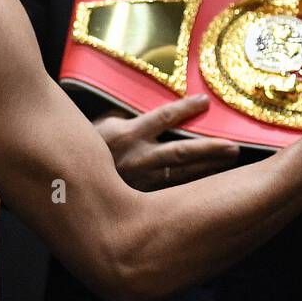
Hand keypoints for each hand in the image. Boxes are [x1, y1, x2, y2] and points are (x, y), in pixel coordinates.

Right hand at [94, 94, 239, 190]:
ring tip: (232, 162)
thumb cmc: (92, 147)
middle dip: (209, 149)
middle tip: (234, 147)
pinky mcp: (144, 199)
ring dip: (209, 170)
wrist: (67, 181)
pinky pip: (174, 191)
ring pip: (182, 176)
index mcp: (127, 135)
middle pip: (181, 153)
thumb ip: (135, 117)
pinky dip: (196, 187)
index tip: (205, 101)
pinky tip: (214, 184)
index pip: (163, 117)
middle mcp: (137, 159)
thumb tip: (166, 110)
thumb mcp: (108, 125)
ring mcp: (142, 182)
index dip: (186, 108)